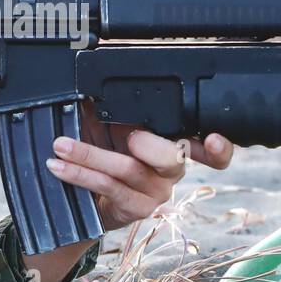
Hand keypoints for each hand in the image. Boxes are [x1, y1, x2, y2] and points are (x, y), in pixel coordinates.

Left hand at [22, 104, 232, 281]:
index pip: (209, 147)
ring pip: (130, 170)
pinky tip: (60, 164)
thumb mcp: (110, 120)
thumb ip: (114, 101)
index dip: (219, 147)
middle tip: (129, 136)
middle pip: (173, 158)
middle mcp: (172, 170)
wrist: (85, 196)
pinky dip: (81, 173)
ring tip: (61, 145)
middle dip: (150, 146)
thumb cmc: (104, 149)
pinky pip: (109, 187)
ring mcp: (156, 192)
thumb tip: (95, 72)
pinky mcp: (136, 209)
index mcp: (175, 142)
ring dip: (89, 155)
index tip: (213, 140)